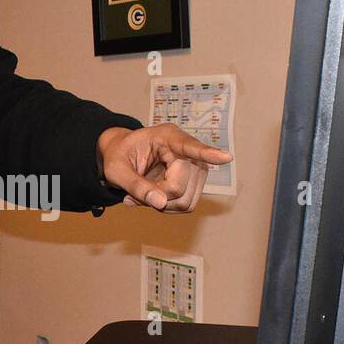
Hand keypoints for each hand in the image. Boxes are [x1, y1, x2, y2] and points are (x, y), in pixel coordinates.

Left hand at [97, 124, 230, 211]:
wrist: (121, 156)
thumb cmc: (117, 155)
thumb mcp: (116, 169)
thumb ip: (136, 185)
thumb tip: (160, 203)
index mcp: (165, 136)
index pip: (189, 146)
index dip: (207, 153)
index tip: (226, 157)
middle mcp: (184, 149)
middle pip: (181, 185)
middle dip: (157, 196)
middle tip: (132, 194)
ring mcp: (192, 166)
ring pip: (186, 199)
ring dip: (162, 205)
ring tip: (140, 195)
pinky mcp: (193, 181)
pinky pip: (186, 205)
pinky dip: (167, 207)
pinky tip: (151, 197)